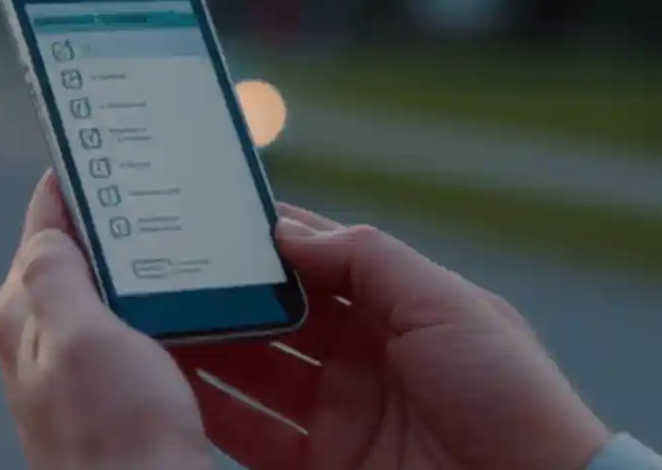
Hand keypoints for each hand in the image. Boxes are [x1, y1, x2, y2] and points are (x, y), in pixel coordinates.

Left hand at [0, 171, 212, 469]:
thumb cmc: (116, 438)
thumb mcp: (81, 338)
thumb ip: (56, 276)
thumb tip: (47, 228)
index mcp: (26, 315)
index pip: (43, 226)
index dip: (72, 183)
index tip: (99, 148)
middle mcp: (42, 341)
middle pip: (75, 256)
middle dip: (111, 221)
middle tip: (155, 185)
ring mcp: (77, 370)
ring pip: (107, 294)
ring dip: (141, 266)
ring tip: (183, 237)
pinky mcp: (111, 396)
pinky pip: (134, 333)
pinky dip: (160, 310)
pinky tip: (192, 306)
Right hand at [173, 204, 611, 469]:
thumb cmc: (511, 401)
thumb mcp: (450, 307)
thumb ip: (370, 261)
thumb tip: (288, 231)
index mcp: (397, 311)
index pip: (318, 260)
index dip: (265, 238)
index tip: (207, 216)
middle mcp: (360, 359)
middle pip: (275, 315)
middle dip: (222, 290)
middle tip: (162, 267)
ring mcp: (336, 416)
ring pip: (252, 370)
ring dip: (205, 344)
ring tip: (151, 316)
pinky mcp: (317, 467)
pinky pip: (249, 432)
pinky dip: (209, 406)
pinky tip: (171, 380)